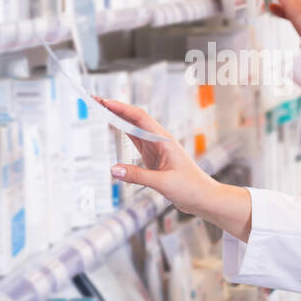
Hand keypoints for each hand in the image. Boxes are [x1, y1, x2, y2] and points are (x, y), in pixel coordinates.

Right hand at [95, 96, 252, 239]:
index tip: (104, 102)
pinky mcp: (154, 159)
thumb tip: (114, 170)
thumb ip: (138, 176)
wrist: (204, 198)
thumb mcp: (163, 182)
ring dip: (118, 119)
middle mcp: (160, 141)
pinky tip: (115, 129)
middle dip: (115, 109)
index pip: (139, 118)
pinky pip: (136, 142)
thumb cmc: (192, 188)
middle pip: (134, 119)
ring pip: (134, 129)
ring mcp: (156, 149)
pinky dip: (123, 134)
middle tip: (96, 102)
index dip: (121, 108)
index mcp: (164, 140)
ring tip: (100, 111)